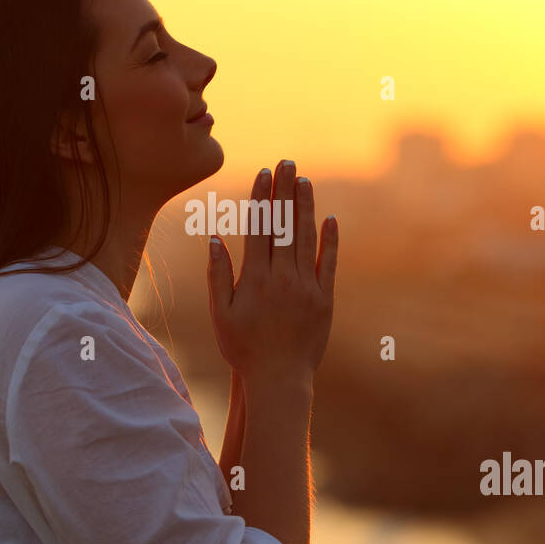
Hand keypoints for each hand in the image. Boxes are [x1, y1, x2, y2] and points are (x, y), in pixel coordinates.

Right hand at [206, 160, 337, 381]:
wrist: (280, 380)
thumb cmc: (243, 349)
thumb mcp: (221, 314)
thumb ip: (218, 275)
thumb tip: (214, 238)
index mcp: (255, 280)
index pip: (259, 229)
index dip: (262, 198)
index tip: (264, 173)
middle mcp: (282, 279)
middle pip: (284, 226)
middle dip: (286, 191)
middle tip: (288, 162)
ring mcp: (307, 288)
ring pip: (307, 239)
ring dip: (306, 207)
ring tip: (305, 181)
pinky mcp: (326, 300)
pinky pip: (329, 264)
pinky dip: (330, 241)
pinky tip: (330, 219)